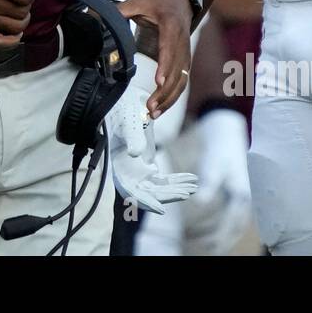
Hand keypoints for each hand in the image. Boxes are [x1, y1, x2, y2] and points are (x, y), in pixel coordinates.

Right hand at [106, 55, 197, 213]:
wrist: (124, 102)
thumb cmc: (122, 110)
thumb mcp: (127, 121)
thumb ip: (132, 137)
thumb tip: (135, 154)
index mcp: (118, 166)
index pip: (130, 191)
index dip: (144, 201)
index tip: (161, 209)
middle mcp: (127, 173)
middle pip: (148, 193)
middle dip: (168, 195)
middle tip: (187, 192)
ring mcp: (138, 172)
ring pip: (158, 189)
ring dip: (176, 189)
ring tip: (194, 186)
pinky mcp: (147, 167)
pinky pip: (164, 180)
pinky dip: (177, 180)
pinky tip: (192, 178)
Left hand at [117, 0, 191, 117]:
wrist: (180, 1)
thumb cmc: (159, 4)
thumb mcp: (139, 2)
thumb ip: (120, 10)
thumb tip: (94, 15)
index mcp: (171, 27)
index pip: (169, 48)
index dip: (165, 65)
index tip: (159, 81)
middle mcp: (182, 43)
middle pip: (176, 71)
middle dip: (164, 91)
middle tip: (150, 106)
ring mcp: (186, 54)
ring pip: (181, 80)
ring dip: (169, 98)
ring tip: (153, 112)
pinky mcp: (185, 62)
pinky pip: (182, 82)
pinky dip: (173, 97)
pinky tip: (161, 108)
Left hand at [184, 108, 252, 255]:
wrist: (229, 135)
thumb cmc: (219, 151)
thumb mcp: (212, 165)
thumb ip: (208, 184)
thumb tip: (200, 203)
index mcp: (242, 193)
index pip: (233, 222)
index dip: (223, 236)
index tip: (212, 247)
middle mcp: (248, 197)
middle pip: (238, 226)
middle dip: (226, 240)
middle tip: (212, 252)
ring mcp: (247, 197)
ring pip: (239, 223)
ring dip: (228, 236)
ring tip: (213, 247)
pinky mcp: (242, 196)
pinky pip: (238, 217)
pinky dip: (230, 227)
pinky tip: (220, 234)